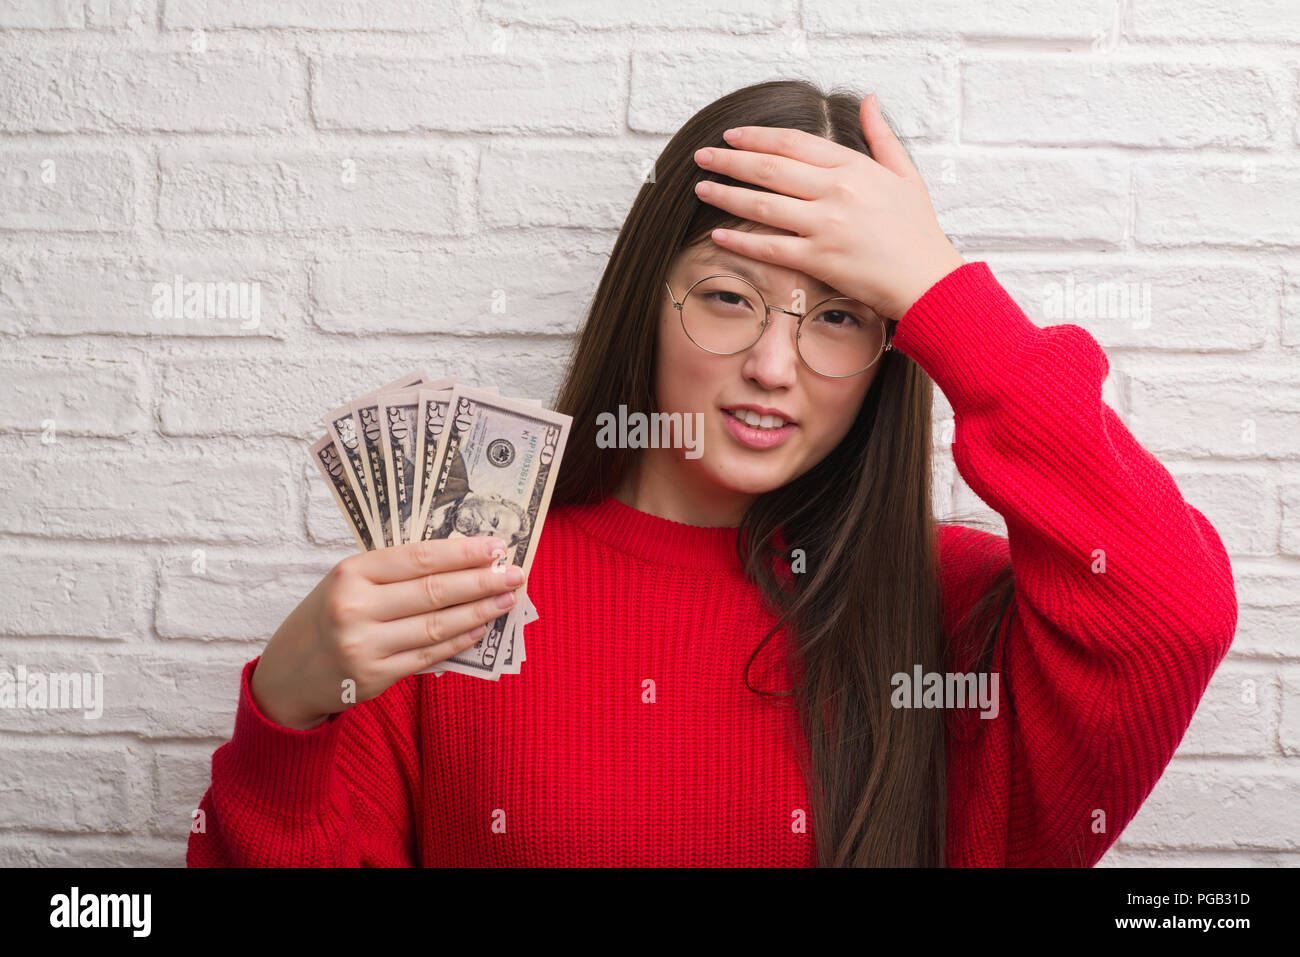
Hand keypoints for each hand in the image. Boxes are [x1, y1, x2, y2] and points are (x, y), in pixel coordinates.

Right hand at [250, 536, 522, 729]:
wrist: (287, 674)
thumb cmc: (328, 615)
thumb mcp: (349, 581)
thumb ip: (395, 572)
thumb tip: (462, 560)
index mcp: (350, 573)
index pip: (419, 557)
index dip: (463, 552)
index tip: (497, 546)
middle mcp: (354, 608)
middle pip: (434, 591)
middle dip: (482, 581)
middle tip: (515, 573)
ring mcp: (364, 646)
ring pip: (436, 626)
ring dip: (479, 612)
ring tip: (506, 600)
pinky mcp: (374, 677)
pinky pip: (428, 656)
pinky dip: (458, 641)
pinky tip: (481, 629)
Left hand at [690, 93, 965, 321]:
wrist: (928, 279)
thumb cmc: (917, 230)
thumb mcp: (905, 174)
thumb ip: (881, 136)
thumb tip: (868, 100)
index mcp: (852, 168)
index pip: (793, 143)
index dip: (757, 137)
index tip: (731, 136)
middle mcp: (835, 192)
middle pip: (769, 169)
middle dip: (730, 160)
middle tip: (702, 157)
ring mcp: (825, 226)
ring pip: (763, 205)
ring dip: (727, 195)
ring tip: (702, 189)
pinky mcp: (819, 260)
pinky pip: (770, 248)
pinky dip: (741, 241)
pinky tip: (718, 234)